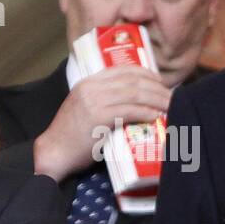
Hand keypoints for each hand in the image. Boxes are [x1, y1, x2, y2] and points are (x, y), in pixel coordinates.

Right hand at [33, 66, 170, 181]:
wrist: (53, 153)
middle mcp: (90, 87)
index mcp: (88, 82)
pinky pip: (129, 110)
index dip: (147, 74)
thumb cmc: (71, 137)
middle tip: (171, 97)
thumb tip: (134, 101)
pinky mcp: (97, 117)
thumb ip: (104, 100)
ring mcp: (93, 101)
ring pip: (134, 93)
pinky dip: (145, 112)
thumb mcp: (85, 109)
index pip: (124, 70)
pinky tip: (155, 116)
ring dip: (156, 100)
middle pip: (133, 80)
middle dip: (157, 88)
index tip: (161, 83)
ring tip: (169, 107)